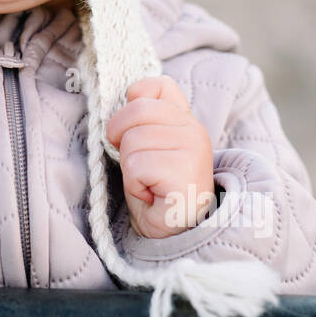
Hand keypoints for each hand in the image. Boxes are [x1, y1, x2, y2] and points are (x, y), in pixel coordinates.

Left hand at [104, 75, 214, 239]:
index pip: (157, 86)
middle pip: (136, 110)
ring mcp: (193, 150)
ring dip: (130, 167)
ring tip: (147, 181)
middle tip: (137, 165)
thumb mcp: (145, 144)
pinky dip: (134, 184)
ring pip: (132, 140)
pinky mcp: (184, 172)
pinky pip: (136, 165)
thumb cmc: (154, 187)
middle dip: (122, 139)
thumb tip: (121, 99)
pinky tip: (151, 193)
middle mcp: (194, 129)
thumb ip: (141, 119)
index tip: (130, 130)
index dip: (132, 102)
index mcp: (185, 118)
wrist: (169, 230)